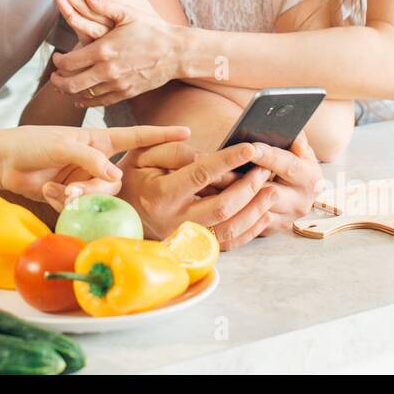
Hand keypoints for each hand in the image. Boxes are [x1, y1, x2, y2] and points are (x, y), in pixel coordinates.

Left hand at [0, 124, 190, 206]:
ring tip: (55, 188)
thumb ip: (91, 159)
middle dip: (95, 188)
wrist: (3, 160)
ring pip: (98, 197)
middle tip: (72, 188)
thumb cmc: (32, 142)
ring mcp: (85, 179)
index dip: (162, 136)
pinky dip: (61, 200)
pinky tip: (46, 190)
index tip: (188, 133)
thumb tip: (114, 177)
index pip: (137, 137)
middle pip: (115, 180)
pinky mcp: (71, 195)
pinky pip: (80, 205)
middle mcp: (96, 160)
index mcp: (99, 140)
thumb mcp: (64, 144)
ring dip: (77, 197)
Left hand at [47, 0, 180, 106]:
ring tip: (64, 86)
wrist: (176, 52)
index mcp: (103, 50)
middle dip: (58, 81)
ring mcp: (117, 84)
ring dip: (70, 92)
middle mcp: (107, 71)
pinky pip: (101, 102)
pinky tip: (81, 99)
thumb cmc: (152, 29)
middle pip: (72, 83)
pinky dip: (87, 102)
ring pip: (84, 95)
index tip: (56, 58)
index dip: (57, 62)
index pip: (69, 62)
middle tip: (54, 76)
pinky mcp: (126, 93)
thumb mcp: (128, 12)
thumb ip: (104, 3)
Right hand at [105, 139, 288, 249]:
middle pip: (221, 207)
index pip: (201, 175)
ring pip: (228, 229)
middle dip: (248, 186)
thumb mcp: (143, 154)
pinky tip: (264, 212)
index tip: (250, 147)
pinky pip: (228, 243)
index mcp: (161, 194)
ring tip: (271, 190)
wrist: (122, 209)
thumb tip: (206, 154)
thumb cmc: (134, 175)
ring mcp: (185, 237)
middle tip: (265, 168)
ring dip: (254, 210)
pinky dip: (250, 229)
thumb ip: (173, 149)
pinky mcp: (194, 246)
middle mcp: (174, 220)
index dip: (228, 160)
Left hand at [200, 134, 322, 239]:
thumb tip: (287, 127)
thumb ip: (294, 137)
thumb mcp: (299, 146)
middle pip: (265, 191)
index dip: (266, 155)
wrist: (299, 190)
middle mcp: (300, 201)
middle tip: (211, 169)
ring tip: (202, 182)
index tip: (247, 147)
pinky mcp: (270, 229)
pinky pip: (245, 224)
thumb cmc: (294, 159)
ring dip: (225, 196)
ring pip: (251, 209)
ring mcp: (285, 218)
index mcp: (309, 177)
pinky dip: (225, 212)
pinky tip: (205, 198)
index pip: (286, 164)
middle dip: (236, 180)